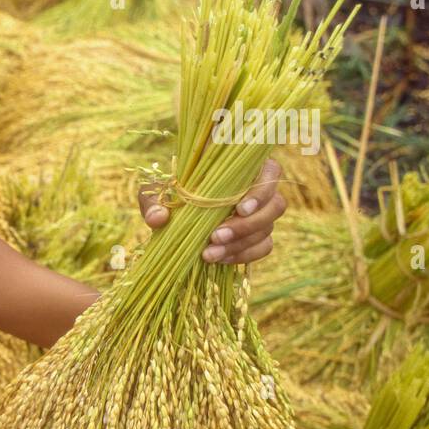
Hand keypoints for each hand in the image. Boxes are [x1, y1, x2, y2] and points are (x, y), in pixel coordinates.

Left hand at [138, 158, 286, 263]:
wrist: (175, 210)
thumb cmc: (170, 191)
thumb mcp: (156, 191)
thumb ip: (153, 200)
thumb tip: (158, 219)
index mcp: (244, 168)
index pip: (271, 172)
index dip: (261, 192)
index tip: (239, 209)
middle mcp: (259, 190)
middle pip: (275, 206)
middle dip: (246, 225)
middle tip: (215, 236)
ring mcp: (261, 214)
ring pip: (268, 230)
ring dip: (241, 244)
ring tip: (209, 254)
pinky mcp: (256, 235)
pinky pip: (263, 247)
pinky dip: (243, 256)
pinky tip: (220, 259)